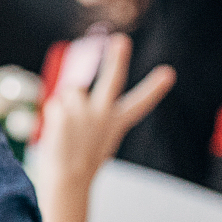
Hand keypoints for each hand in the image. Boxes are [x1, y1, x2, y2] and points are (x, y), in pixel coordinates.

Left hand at [31, 33, 174, 221]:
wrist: (68, 181)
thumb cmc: (80, 163)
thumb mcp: (94, 139)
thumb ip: (90, 114)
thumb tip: (74, 91)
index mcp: (116, 123)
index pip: (139, 103)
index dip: (154, 88)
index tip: (169, 73)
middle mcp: (103, 113)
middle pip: (111, 81)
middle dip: (117, 60)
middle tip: (122, 40)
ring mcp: (84, 111)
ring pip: (71, 93)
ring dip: (66, 106)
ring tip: (68, 132)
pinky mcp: (63, 110)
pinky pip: (53, 105)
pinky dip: (51, 117)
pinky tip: (57, 134)